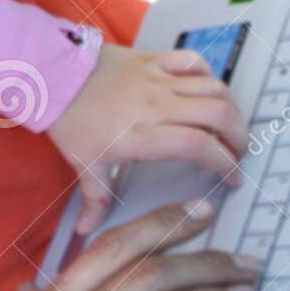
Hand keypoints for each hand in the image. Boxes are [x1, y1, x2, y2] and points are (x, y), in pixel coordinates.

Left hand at [47, 44, 246, 234]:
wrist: (50, 73)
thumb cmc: (68, 118)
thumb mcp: (82, 162)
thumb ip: (94, 198)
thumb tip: (89, 230)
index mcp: (144, 134)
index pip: (201, 147)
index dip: (226, 165)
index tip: (232, 180)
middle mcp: (158, 105)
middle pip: (219, 116)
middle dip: (239, 137)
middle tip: (237, 153)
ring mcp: (158, 79)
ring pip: (214, 88)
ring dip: (230, 108)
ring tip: (228, 126)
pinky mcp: (153, 60)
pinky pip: (193, 61)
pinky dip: (207, 74)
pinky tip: (204, 90)